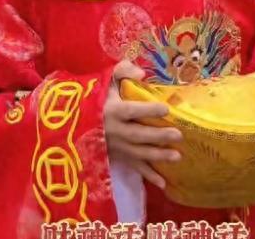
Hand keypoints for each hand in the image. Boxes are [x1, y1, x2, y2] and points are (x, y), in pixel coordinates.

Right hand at [104, 60, 182, 189]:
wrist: (76, 120)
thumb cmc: (98, 96)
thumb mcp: (106, 79)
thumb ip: (123, 71)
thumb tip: (142, 72)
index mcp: (111, 110)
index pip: (131, 110)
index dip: (147, 110)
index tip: (166, 109)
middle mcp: (113, 131)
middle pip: (138, 135)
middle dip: (158, 136)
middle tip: (178, 135)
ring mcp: (116, 147)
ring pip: (138, 153)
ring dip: (158, 156)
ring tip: (177, 156)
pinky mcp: (118, 158)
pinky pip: (134, 167)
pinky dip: (148, 176)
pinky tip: (163, 182)